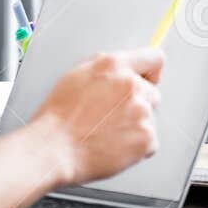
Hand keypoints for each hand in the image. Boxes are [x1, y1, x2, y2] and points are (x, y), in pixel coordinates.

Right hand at [33, 48, 161, 185]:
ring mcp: (141, 112)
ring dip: (135, 125)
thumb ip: (102, 66)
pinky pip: (150, 142)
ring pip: (149, 118)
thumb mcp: (75, 76)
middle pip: (152, 92)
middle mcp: (131, 85)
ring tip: (107, 133)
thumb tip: (118, 66)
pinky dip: (136, 147)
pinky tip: (113, 146)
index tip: (148, 80)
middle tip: (112, 116)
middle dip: (138, 103)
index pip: (154, 58)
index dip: (150, 71)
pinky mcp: (146, 137)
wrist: (54, 149)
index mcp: (114, 66)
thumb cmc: (58, 118)